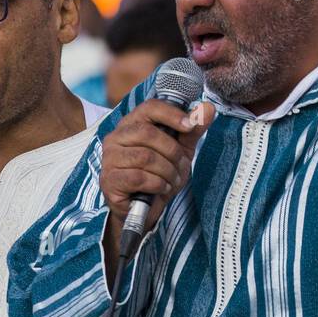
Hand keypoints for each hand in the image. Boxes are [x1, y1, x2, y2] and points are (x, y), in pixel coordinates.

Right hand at [101, 99, 213, 234]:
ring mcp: (109, 158)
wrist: (142, 209)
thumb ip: (192, 130)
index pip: (149, 107)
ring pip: (146, 157)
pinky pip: (139, 177)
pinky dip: (157, 184)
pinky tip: (160, 189)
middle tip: (180, 166)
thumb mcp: (180, 151)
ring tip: (171, 180)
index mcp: (132, 124)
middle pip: (148, 133)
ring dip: (167, 171)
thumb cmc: (158, 175)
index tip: (190, 125)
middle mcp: (116, 137)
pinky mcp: (109, 179)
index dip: (171, 114)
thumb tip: (208, 107)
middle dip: (172, 152)